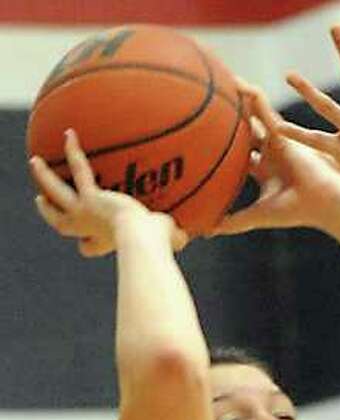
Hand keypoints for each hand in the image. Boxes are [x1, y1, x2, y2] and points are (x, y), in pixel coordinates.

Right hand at [30, 129, 186, 257]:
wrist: (144, 241)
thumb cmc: (159, 247)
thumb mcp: (167, 239)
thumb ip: (174, 237)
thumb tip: (187, 238)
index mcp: (107, 242)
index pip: (89, 247)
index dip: (87, 245)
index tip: (85, 245)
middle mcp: (91, 229)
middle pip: (62, 225)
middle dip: (50, 214)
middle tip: (40, 202)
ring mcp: (85, 214)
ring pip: (56, 195)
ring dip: (45, 179)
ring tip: (35, 163)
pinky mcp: (89, 198)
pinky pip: (79, 170)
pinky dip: (74, 152)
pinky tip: (70, 134)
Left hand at [210, 82, 339, 236]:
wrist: (323, 204)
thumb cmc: (295, 212)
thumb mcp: (257, 216)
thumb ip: (233, 223)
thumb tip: (204, 233)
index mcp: (264, 170)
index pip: (240, 153)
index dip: (224, 144)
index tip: (202, 135)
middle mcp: (270, 153)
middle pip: (246, 130)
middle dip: (231, 116)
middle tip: (208, 100)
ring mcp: (278, 142)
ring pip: (255, 116)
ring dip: (240, 99)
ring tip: (221, 78)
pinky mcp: (286, 134)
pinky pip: (267, 112)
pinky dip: (255, 99)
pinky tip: (241, 84)